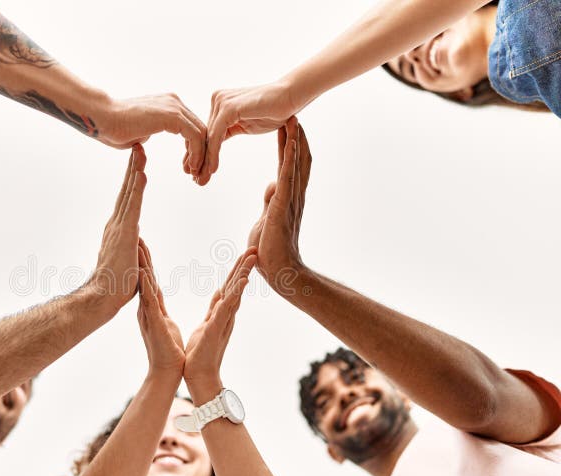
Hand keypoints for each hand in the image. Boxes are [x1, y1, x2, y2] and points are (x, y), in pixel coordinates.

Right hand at [88, 145, 147, 312]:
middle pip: (126, 191)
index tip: (138, 165)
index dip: (132, 182)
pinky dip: (138, 189)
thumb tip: (136, 242)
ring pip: (129, 194)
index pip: (127, 201)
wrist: (102, 297)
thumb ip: (131, 247)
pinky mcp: (125, 233)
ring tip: (141, 152)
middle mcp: (115, 224)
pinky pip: (133, 207)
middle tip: (139, 147)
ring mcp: (119, 227)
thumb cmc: (115, 285)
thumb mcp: (127, 261)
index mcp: (117, 230)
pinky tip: (142, 174)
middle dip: (133, 168)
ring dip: (135, 171)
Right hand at [97, 94, 206, 180]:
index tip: (189, 168)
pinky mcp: (172, 115)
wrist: (103, 119)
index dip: (194, 150)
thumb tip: (148, 136)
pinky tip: (191, 167)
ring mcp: (174, 106)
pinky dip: (196, 153)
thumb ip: (148, 132)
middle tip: (197, 175)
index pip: (192, 128)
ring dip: (201, 156)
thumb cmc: (114, 128)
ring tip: (195, 175)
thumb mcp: (138, 131)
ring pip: (201, 133)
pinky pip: (194, 136)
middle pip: (200, 129)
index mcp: (168, 105)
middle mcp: (174, 102)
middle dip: (201, 154)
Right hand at [137, 239, 184, 375]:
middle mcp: (146, 309)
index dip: (144, 260)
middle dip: (139, 256)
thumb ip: (160, 311)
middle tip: (134, 234)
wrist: (168, 372)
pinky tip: (144, 272)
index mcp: (152, 308)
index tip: (140, 242)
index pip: (148, 279)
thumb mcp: (165, 324)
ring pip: (143, 284)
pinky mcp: (155, 323)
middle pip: (142, 277)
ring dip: (140, 264)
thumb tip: (157, 303)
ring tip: (137, 245)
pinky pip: (150, 301)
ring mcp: (149, 315)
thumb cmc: (169, 351)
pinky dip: (146, 285)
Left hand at [183, 248, 256, 384]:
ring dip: (243, 275)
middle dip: (245, 267)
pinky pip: (226, 309)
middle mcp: (226, 315)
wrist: (199, 376)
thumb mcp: (208, 324)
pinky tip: (241, 282)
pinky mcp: (215, 329)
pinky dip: (234, 295)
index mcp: (221, 313)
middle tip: (254, 248)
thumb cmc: (200, 353)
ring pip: (235, 294)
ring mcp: (223, 321)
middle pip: (237, 286)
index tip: (246, 252)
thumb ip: (215, 310)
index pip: (231, 286)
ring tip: (251, 258)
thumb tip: (220, 295)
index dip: (238, 269)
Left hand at [199, 80, 297, 184]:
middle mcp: (218, 100)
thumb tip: (212, 146)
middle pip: (204, 136)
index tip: (197, 173)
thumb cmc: (273, 112)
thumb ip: (227, 132)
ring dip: (205, 161)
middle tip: (196, 181)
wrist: (292, 96)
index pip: (207, 133)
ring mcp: (222, 102)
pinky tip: (212, 169)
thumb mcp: (243, 126)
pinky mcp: (229, 108)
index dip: (202, 154)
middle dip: (200, 160)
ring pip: (208, 138)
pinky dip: (213, 153)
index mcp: (220, 103)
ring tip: (201, 180)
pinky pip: (217, 135)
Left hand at [248, 117, 311, 298]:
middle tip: (295, 113)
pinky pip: (287, 176)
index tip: (289, 126)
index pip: (291, 166)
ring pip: (295, 164)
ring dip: (295, 141)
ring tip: (294, 119)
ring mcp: (290, 199)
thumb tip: (272, 186)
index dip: (291, 145)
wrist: (279, 272)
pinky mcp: (283, 205)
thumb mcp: (267, 219)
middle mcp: (294, 195)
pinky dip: (289, 157)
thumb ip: (270, 202)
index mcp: (288, 197)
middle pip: (298, 160)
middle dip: (297, 137)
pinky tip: (289, 142)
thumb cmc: (270, 250)